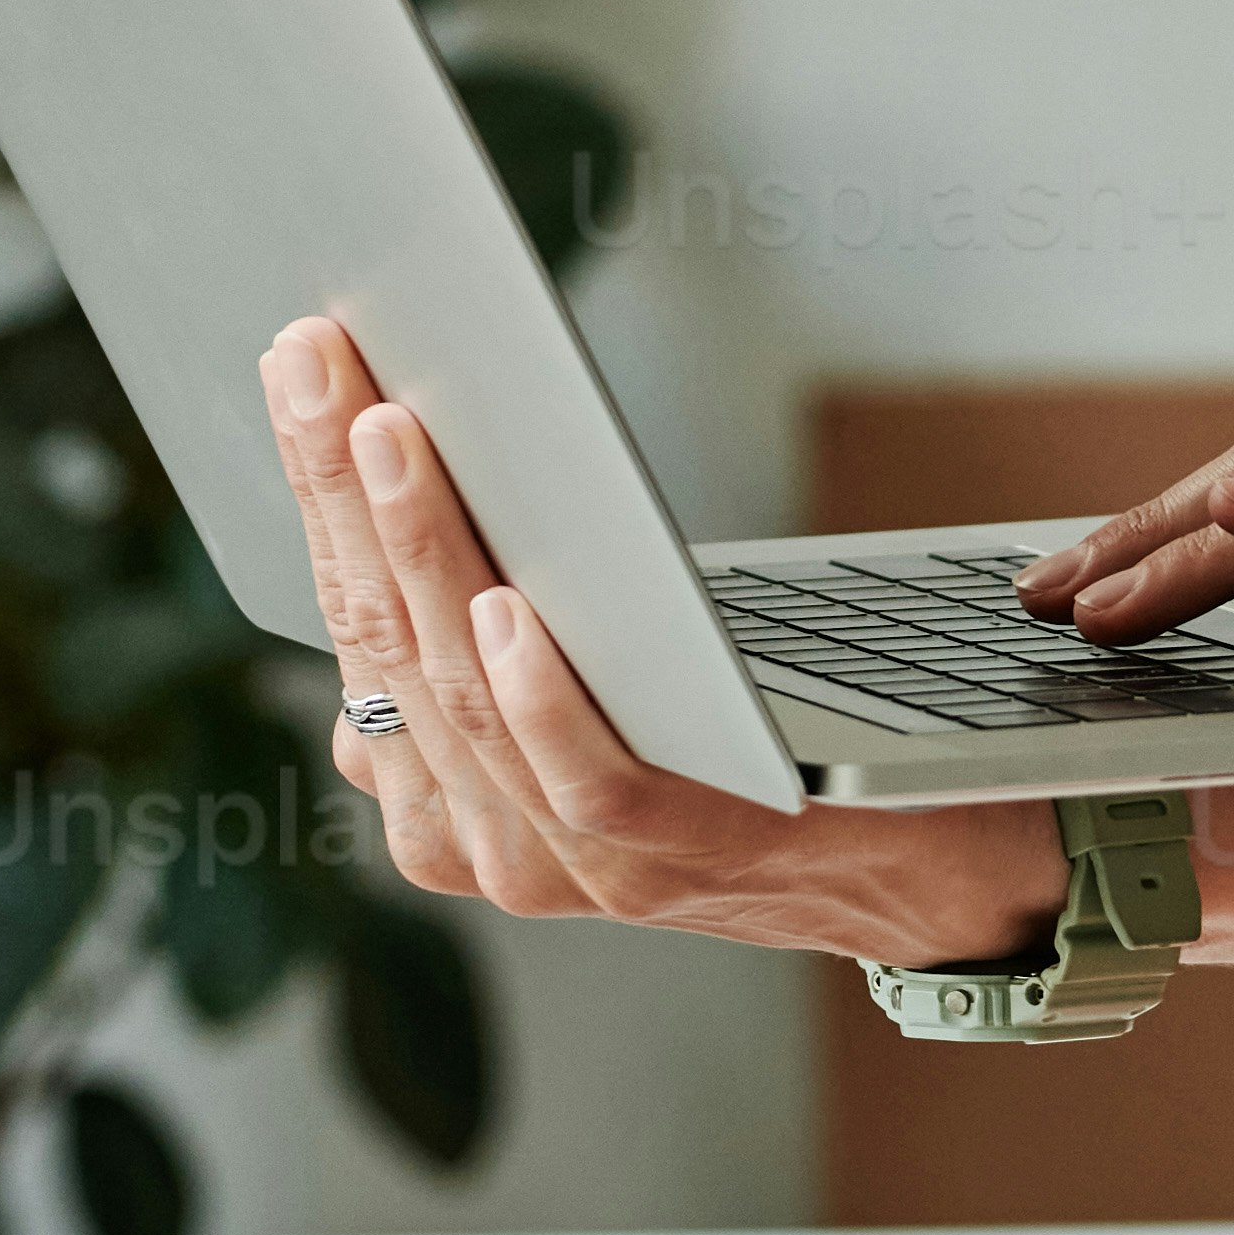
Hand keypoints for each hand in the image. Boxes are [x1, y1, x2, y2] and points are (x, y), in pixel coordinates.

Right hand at [259, 318, 1060, 968]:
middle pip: (393, 649)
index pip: (359, 629)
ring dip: (424, 556)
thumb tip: (393, 548)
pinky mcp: (682, 857)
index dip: (320, 498)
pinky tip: (512, 603)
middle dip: (343, 493)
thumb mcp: (605, 690)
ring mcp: (575, 866)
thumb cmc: (757, 751)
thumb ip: (497, 653)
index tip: (300, 369)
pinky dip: (535, 693)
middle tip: (319, 358)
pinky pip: (581, 778)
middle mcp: (492, 845)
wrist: (933, 876)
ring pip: (467, 698)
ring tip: (396, 432)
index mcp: (451, 804)